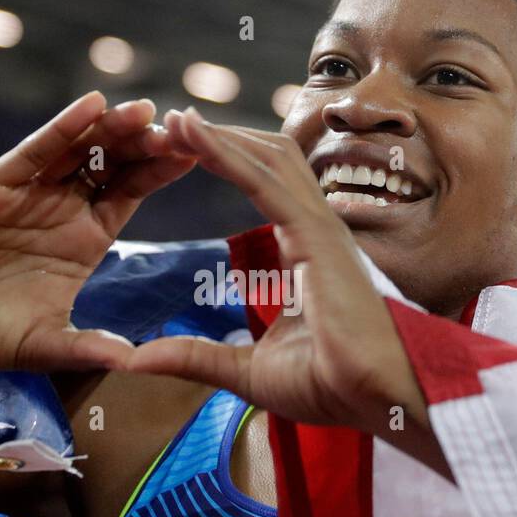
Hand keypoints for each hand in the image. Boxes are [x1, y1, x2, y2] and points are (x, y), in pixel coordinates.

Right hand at [0, 91, 195, 375]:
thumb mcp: (43, 346)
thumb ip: (87, 348)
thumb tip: (135, 364)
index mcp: (85, 240)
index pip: (131, 195)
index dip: (160, 174)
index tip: (195, 155)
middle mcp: (62, 209)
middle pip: (113, 165)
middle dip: (144, 144)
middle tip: (179, 125)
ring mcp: (30, 192)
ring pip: (79, 150)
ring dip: (111, 129)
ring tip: (143, 111)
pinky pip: (35, 151)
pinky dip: (62, 129)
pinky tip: (91, 106)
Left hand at [118, 107, 448, 473]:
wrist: (379, 397)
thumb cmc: (331, 386)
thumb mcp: (245, 372)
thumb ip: (194, 357)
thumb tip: (137, 360)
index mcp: (304, 250)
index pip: (264, 184)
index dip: (226, 160)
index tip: (181, 149)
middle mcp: (315, 228)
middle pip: (268, 158)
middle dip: (220, 137)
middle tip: (170, 124)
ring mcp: (320, 226)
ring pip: (268, 157)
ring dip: (218, 135)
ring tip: (174, 119)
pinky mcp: (316, 234)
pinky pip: (265, 181)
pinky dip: (225, 153)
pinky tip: (192, 135)